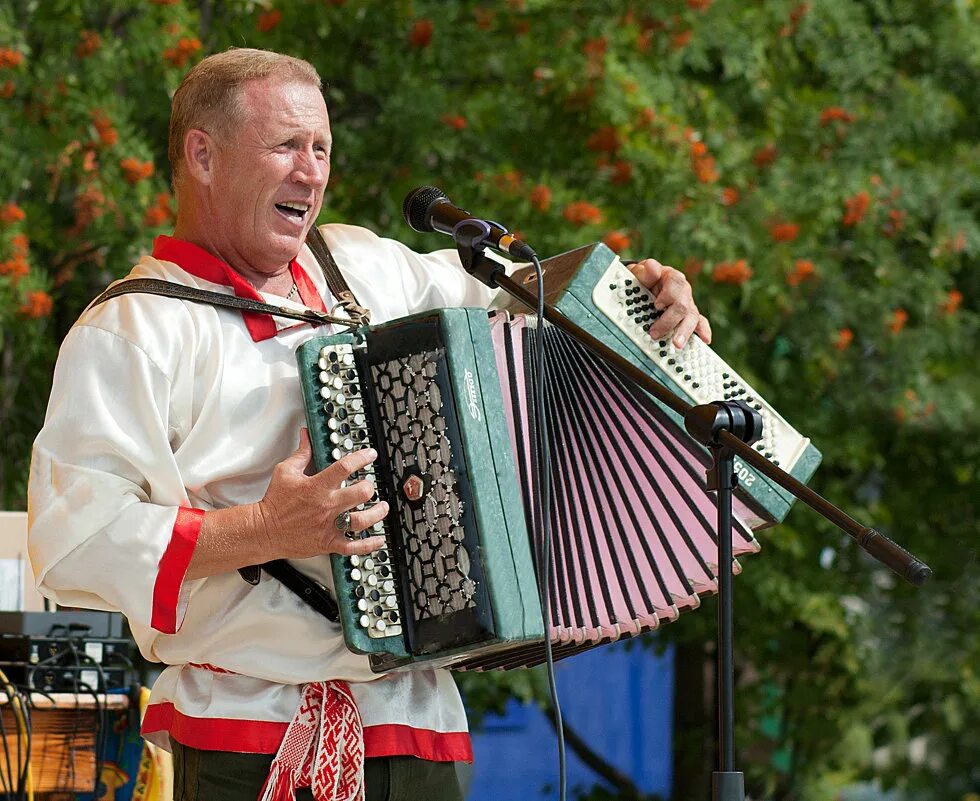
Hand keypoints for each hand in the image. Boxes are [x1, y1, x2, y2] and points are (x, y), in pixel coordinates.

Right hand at [255, 429, 387, 559]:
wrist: (264, 530)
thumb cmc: (275, 502)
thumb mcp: (285, 472)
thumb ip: (301, 453)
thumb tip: (306, 436)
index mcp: (317, 486)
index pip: (344, 467)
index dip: (361, 457)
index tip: (370, 454)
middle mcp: (326, 506)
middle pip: (359, 494)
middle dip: (369, 487)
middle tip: (370, 485)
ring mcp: (328, 525)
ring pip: (361, 520)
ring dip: (377, 513)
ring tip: (383, 508)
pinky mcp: (327, 543)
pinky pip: (353, 547)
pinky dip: (369, 545)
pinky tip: (379, 539)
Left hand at [629, 258, 711, 348]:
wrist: (645, 285)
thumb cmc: (643, 280)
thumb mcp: (640, 273)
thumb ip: (645, 272)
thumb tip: (651, 267)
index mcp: (672, 277)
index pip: (676, 282)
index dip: (668, 294)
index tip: (656, 305)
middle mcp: (683, 291)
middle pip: (683, 305)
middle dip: (669, 321)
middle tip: (655, 333)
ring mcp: (687, 304)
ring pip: (691, 317)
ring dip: (684, 331)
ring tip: (676, 344)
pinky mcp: (688, 316)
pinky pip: (700, 323)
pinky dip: (703, 331)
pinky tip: (705, 340)